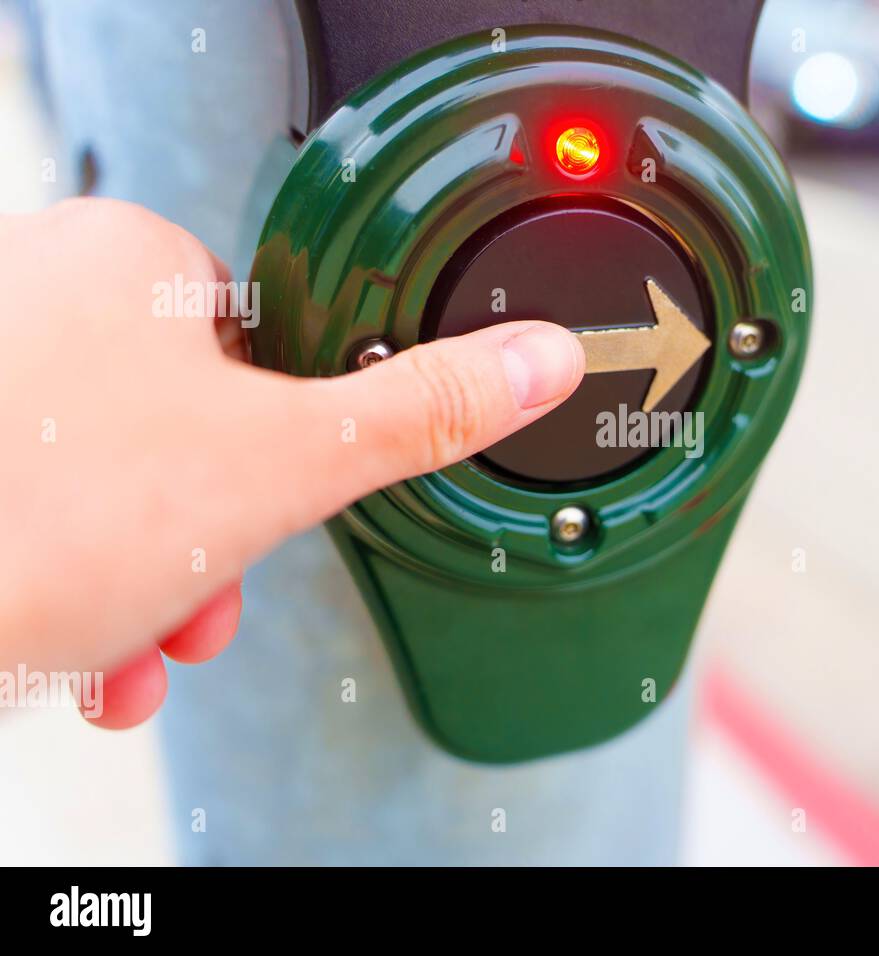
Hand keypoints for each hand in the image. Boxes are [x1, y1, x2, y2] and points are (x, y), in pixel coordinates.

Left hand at [0, 198, 583, 727]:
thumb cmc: (35, 523)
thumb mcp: (279, 467)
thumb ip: (420, 411)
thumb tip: (535, 360)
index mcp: (127, 259)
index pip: (258, 347)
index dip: (280, 448)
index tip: (265, 502)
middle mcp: (35, 292)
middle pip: (181, 430)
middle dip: (206, 544)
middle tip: (202, 592)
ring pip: (106, 485)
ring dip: (143, 588)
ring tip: (130, 648)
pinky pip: (36, 510)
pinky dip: (68, 590)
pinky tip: (71, 651)